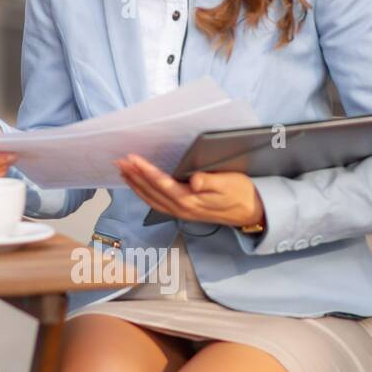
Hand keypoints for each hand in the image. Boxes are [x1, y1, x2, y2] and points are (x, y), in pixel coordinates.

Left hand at [114, 154, 265, 229]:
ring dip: (135, 185)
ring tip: (122, 171)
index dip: (145, 171)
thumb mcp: (229, 183)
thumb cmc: (241, 193)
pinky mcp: (183, 212)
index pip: (162, 184)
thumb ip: (211, 182)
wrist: (252, 212)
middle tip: (119, 161)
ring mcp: (181, 212)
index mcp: (191, 200)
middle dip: (134, 176)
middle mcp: (182, 209)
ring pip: (151, 199)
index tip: (132, 158)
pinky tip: (137, 186)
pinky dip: (143, 193)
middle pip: (151, 192)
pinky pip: (156, 203)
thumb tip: (195, 181)